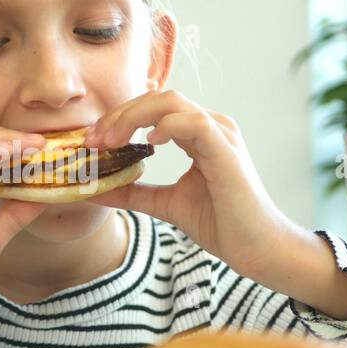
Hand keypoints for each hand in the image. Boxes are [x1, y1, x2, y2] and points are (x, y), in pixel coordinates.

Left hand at [82, 88, 294, 280]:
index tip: (91, 141)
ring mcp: (220, 135)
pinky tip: (147, 141)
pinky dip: (168, 126)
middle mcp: (210, 126)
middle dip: (119, 115)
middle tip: (92, 140)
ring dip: (134, 117)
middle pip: (157, 99)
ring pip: (172, 103)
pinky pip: (195, 123)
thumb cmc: (221, 223)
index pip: (152, 109)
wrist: (255, 248)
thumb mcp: (164, 204)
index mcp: (197, 134)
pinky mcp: (227, 151)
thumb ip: (133, 193)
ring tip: (111, 142)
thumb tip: (95, 191)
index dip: (118, 119)